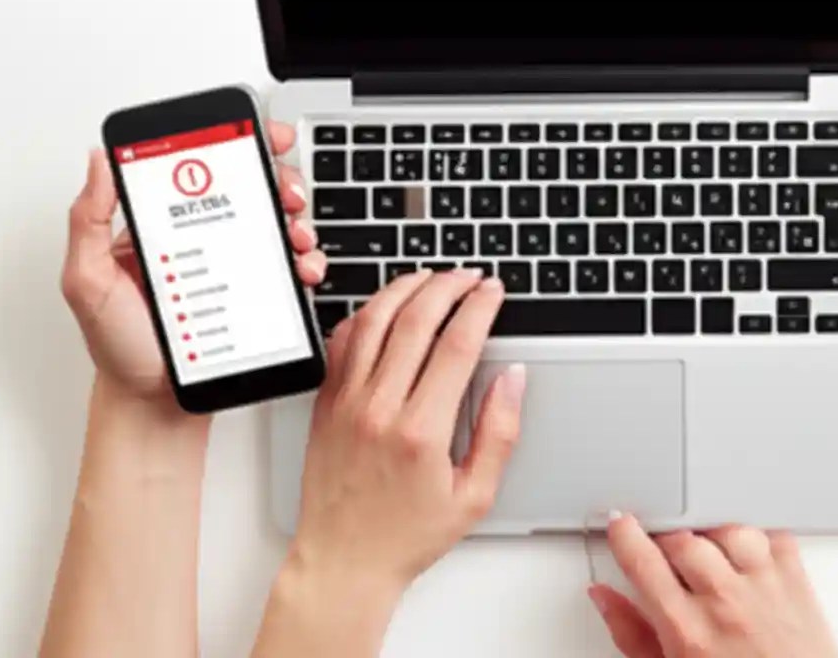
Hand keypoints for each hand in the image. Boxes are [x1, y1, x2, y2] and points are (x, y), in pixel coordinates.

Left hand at [61, 122, 325, 409]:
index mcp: (163, 228)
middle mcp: (203, 243)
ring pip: (278, 228)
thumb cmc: (118, 347)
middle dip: (280, 182)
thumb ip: (88, 220)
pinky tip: (302, 269)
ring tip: (296, 235)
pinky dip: (308, 263)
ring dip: (299, 222)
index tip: (260, 137)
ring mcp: (234, 269)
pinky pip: (292, 271)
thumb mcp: (86, 280)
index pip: (200, 173)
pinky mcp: (258, 298)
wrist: (153, 404)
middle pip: (252, 193)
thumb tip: (99, 162)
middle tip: (286, 193)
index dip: (235, 147)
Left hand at [282, 268, 523, 612]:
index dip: (480, 308)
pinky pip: (343, 342)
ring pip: (374, 320)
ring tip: (430, 278)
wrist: (342, 561)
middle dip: (448, 286)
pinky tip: (385, 307)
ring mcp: (346, 403)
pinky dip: (366, 313)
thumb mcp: (474, 496)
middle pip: (415, 320)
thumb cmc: (405, 536)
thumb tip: (512, 381)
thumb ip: (499, 433)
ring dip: (405, 288)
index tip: (492, 292)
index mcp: (421, 432)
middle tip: (468, 277)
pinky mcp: (325, 404)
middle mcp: (378, 409)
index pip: (456, 345)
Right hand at [590, 515, 837, 657]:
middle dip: (666, 540)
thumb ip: (632, 634)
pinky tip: (746, 558)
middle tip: (664, 553)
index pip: (644, 562)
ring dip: (712, 537)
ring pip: (728, 531)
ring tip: (708, 556)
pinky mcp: (798, 583)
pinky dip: (757, 539)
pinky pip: (773, 536)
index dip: (625, 535)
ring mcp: (766, 590)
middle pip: (684, 541)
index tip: (621, 526)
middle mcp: (727, 605)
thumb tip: (606, 599)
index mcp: (689, 632)